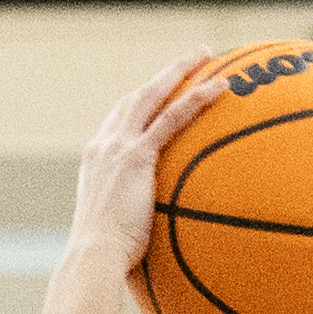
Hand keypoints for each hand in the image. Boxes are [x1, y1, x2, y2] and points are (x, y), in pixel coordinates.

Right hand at [68, 49, 217, 254]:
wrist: (92, 256)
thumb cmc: (104, 258)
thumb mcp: (115, 232)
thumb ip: (131, 220)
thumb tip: (149, 239)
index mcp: (96, 159)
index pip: (119, 120)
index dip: (140, 104)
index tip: (160, 94)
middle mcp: (104, 145)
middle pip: (136, 97)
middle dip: (163, 76)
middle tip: (189, 60)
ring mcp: (119, 147)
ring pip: (153, 95)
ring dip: (180, 70)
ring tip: (206, 55)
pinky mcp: (137, 157)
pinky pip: (172, 119)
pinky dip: (196, 99)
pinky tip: (220, 89)